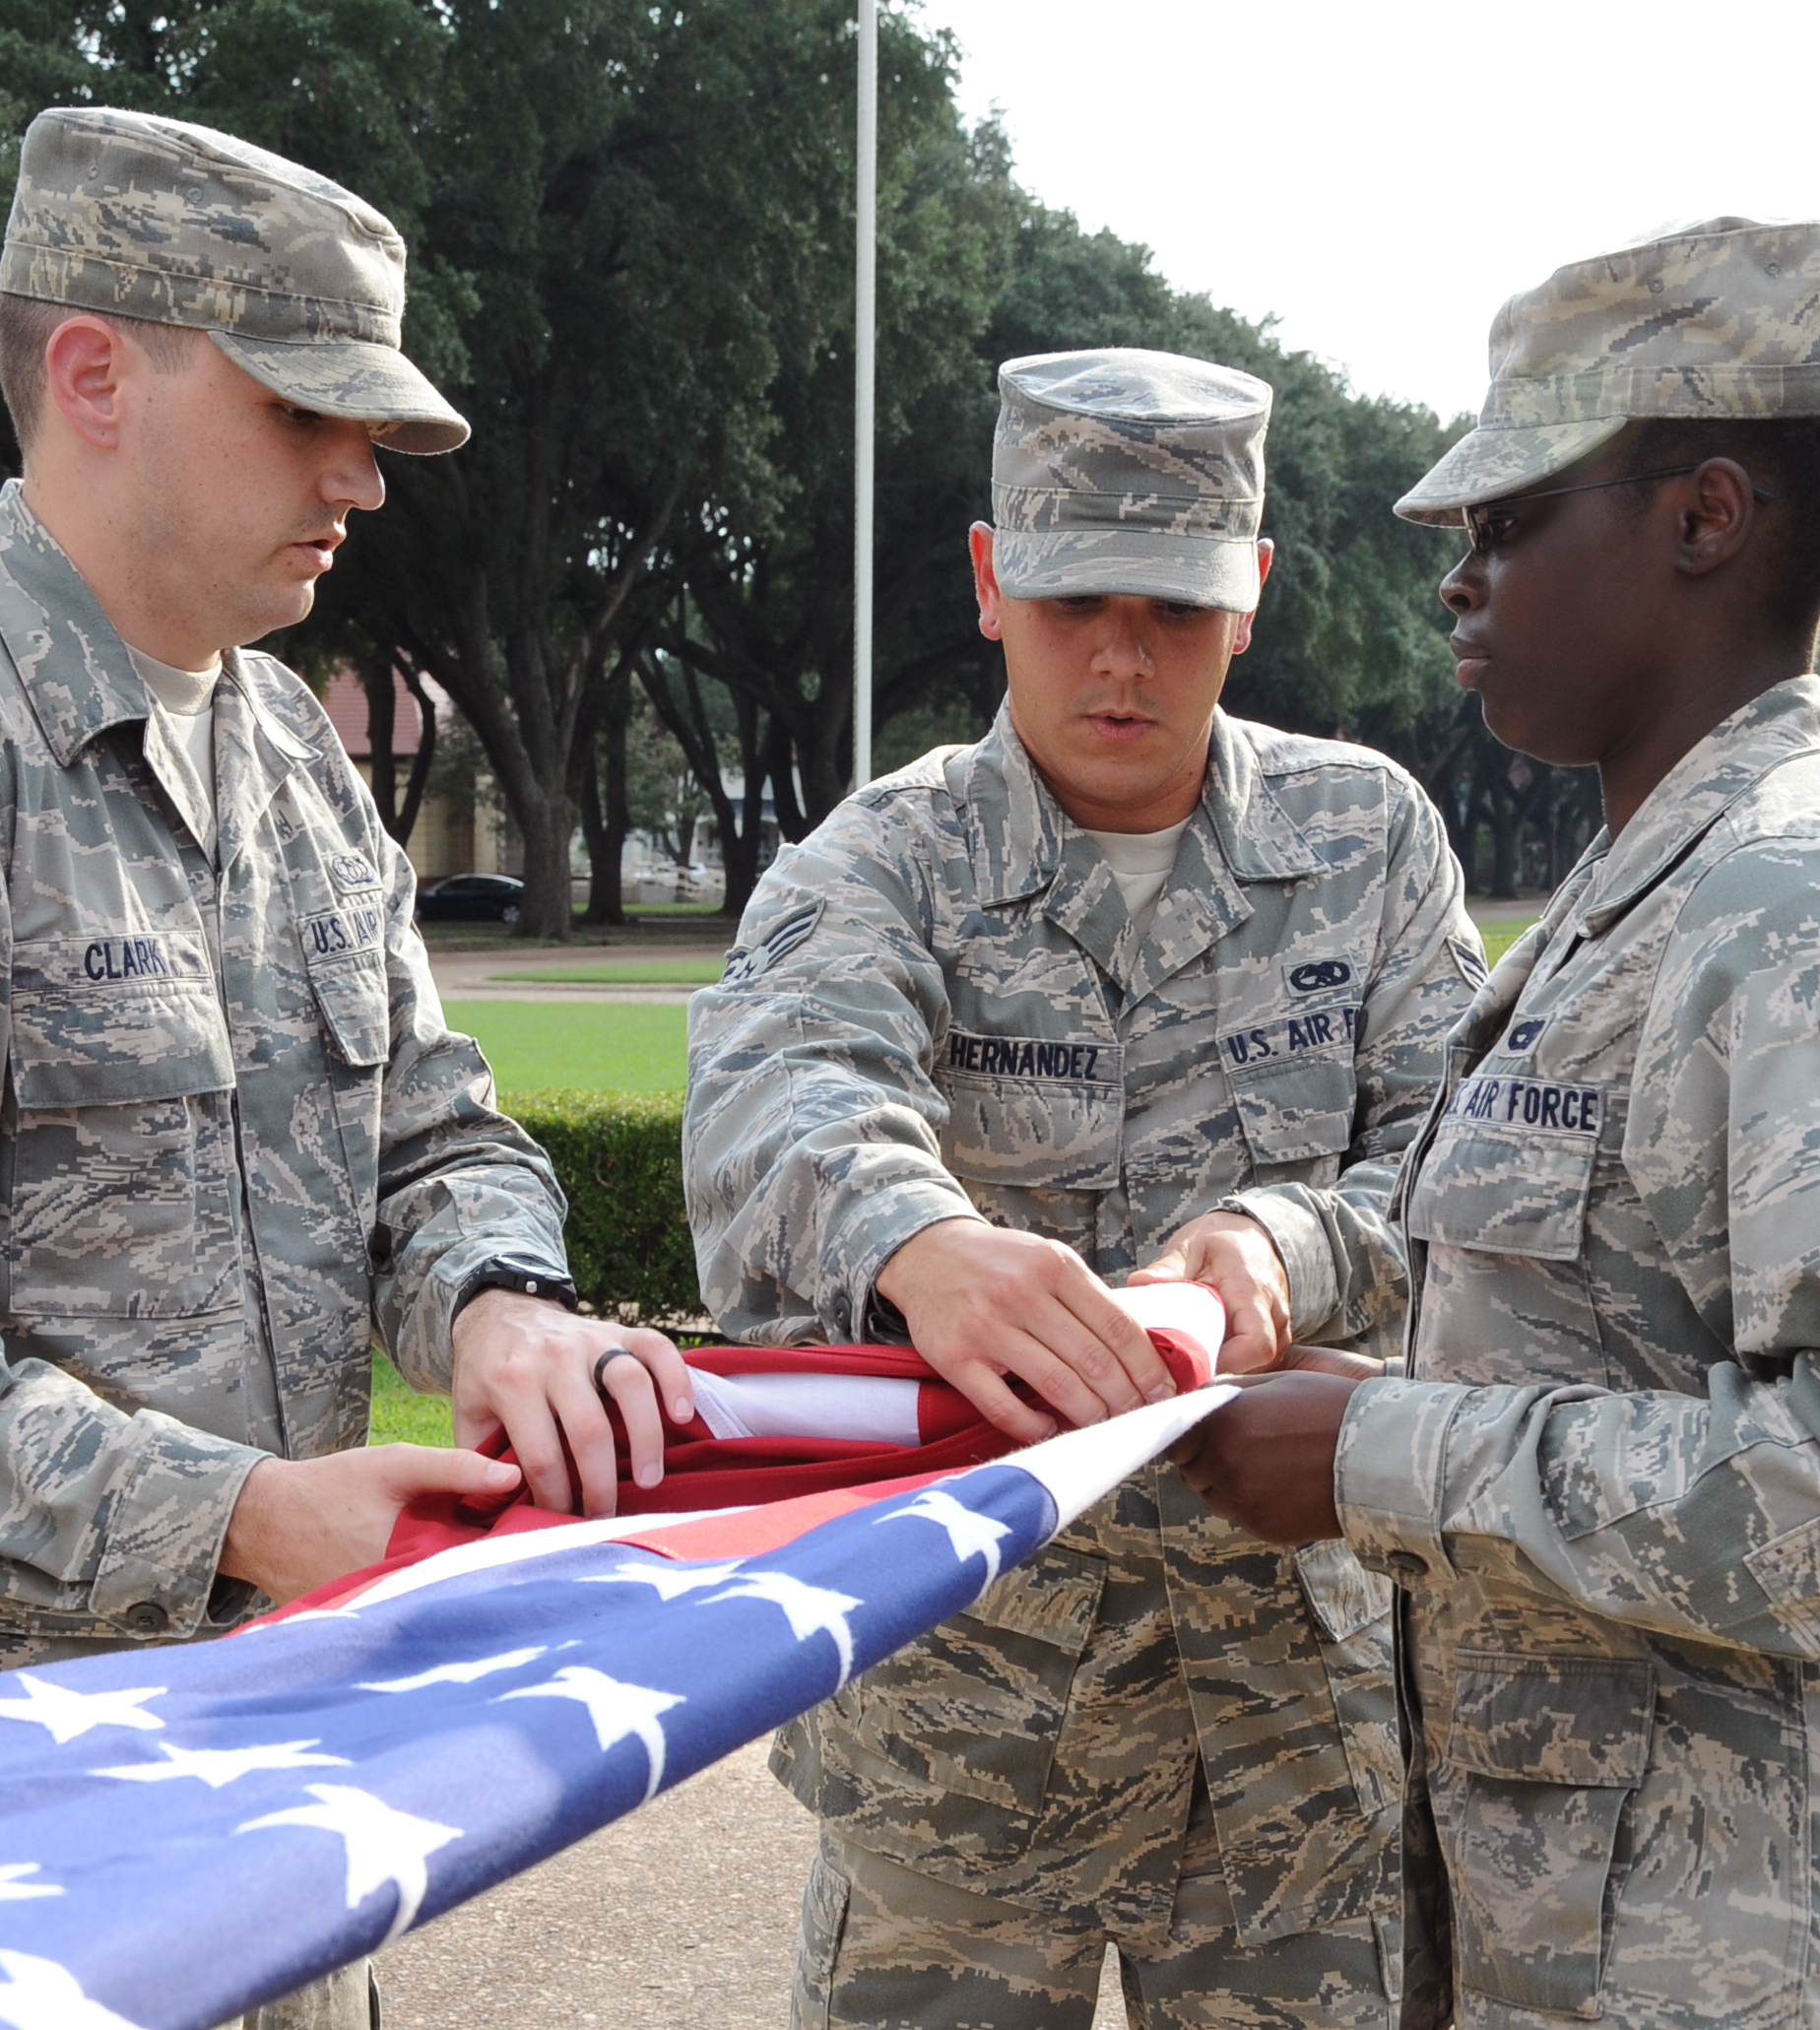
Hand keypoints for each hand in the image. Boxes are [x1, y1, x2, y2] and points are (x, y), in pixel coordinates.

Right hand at [221, 1444, 522, 1604]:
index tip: (547, 1535)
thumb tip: (514, 1475)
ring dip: (468, 1584)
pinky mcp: (369, 1623)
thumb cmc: (333, 1487)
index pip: (483, 1567)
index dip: (515, 1551)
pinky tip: (453, 1573)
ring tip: (501, 1563)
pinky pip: (414, 1609)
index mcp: (411, 1564)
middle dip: (497, 1572)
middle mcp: (398, 1602)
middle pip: (466, 1590)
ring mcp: (382, 1618)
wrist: (262, 1521)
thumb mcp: (395, 1465)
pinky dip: (435, 1593)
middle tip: (533, 1551)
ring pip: (442, 1602)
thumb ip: (454, 1469)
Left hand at [450, 1290, 694, 1516]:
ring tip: (650, 1479)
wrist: (499, 1313)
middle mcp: (554, 1358)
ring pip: (630, 1385)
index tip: (563, 1522)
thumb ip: (479, 1457)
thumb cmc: (486, 1374)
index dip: (555, 1497)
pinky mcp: (618, 1329)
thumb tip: (501, 1509)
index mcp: (512, 1382)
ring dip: (646, 1437)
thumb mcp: (468, 1413)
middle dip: (601, 1482)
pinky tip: (683, 1415)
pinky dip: (676, 1379)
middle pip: (589, 1428)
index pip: (541, 1455)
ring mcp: (590, 1339)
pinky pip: (657, 1348)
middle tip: (608, 1517)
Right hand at [874, 1218, 1175, 1443]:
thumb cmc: (997, 1263)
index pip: (1119, 1327)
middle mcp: (1022, 1293)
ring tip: (1103, 1426)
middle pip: (1094, 1361)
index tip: (1164, 1392)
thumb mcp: (1047, 1259)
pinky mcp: (954, 1357)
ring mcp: (986, 1326)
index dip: (1148, 1367)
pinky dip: (1035, 1426)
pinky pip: (1004, 1407)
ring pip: (1056, 1385)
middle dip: (1126, 1398)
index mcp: (1055, 1266)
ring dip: (1089, 1415)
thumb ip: (1086, 1298)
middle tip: (1139, 1417)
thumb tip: (1139, 1352)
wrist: (925, 1254)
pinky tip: (1051, 1428)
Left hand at [1128, 1210, 1291, 1372]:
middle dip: (1223, 1369)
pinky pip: (1264, 1362)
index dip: (1227, 1363)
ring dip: (1231, 1366)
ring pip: (1263, 1365)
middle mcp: (1275, 1310)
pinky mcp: (1279, 1335)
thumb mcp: (1190, 1247)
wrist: (1250, 1234)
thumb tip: (1139, 1283)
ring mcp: (1281, 1325)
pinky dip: (1239, 1364)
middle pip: (1259, 1362)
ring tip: (1197, 1355)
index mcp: (1251, 1288)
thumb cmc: (1219, 1240)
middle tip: (1186, 1364)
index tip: (1193, 1363)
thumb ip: (1167, 1269)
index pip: (1256, 1344)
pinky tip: (1214, 1352)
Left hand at [1167, 1360, 1366, 1543]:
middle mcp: (1224, 1464)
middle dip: (1209, 1462)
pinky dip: (1257, 1506)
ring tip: (1270, 1469)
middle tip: (1246, 1451)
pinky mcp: (1263, 1527)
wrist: (1380, 1459)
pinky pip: (1245, 1517)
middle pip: (1193, 1472)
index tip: (1205, 1435)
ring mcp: (1243, 1500)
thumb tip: (1201, 1402)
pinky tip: (1287, 1488)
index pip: (1177, 1440)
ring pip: (1216, 1498)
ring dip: (1229, 1486)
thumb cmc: (1333, 1410)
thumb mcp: (1279, 1383)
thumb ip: (1231, 1393)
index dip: (1189, 1438)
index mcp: (1223, 1423)